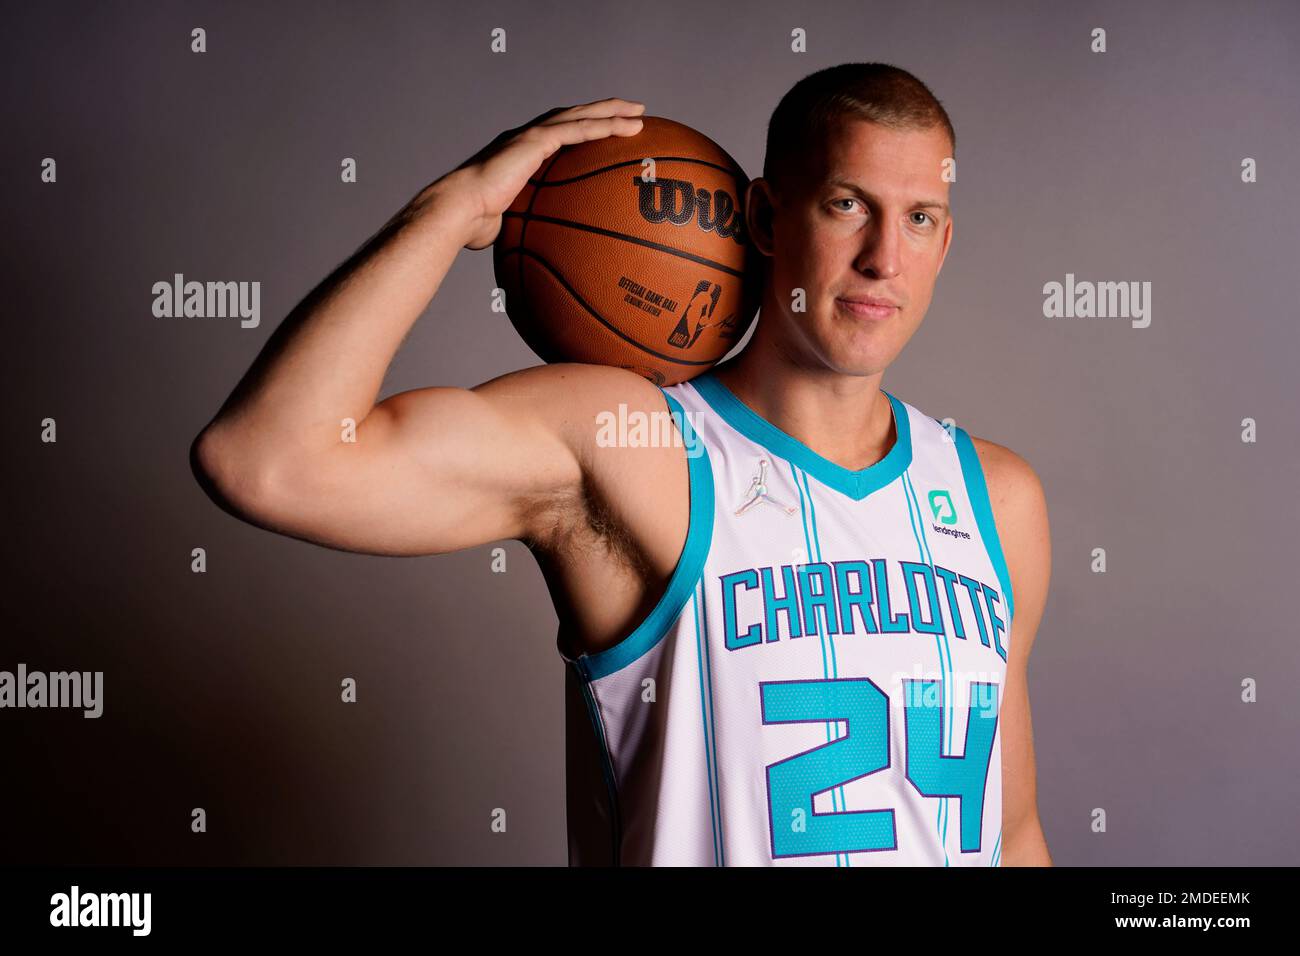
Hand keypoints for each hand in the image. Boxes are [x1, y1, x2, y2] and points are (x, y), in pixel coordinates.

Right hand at [441, 97, 645, 250]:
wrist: (460, 209)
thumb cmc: (475, 223)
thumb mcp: (508, 223)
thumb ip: (524, 225)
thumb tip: (532, 249)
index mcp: (522, 152)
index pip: (559, 134)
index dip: (584, 128)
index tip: (607, 129)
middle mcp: (528, 138)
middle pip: (575, 117)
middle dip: (605, 111)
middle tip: (634, 110)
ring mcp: (532, 136)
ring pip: (581, 117)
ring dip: (612, 113)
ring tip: (640, 112)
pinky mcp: (535, 141)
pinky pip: (578, 130)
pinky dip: (604, 127)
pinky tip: (626, 126)